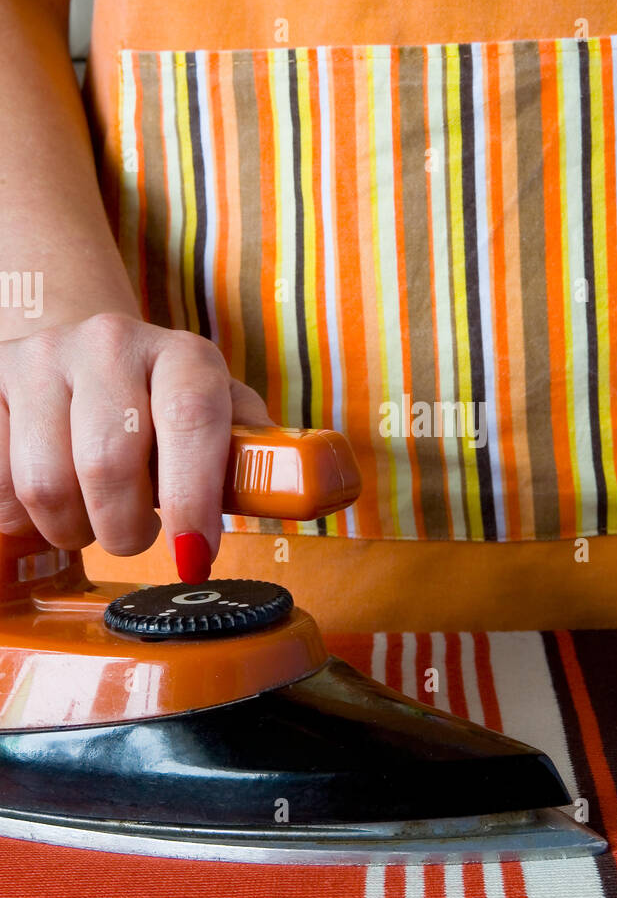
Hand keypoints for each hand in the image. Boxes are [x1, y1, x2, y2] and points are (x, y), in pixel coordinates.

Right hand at [0, 312, 271, 573]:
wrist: (84, 364)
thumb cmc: (164, 413)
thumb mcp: (219, 424)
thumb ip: (255, 457)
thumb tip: (306, 488)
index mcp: (184, 355)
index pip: (192, 420)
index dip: (192, 497)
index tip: (195, 555)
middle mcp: (111, 342)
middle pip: (108, 462)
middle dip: (125, 528)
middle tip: (135, 536)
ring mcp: (41, 357)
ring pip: (45, 482)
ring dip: (71, 528)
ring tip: (91, 516)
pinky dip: (19, 516)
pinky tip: (45, 501)